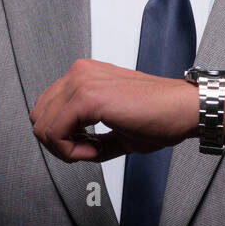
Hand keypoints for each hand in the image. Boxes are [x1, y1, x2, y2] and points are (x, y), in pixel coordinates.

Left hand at [30, 59, 197, 161]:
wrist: (186, 110)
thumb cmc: (160, 115)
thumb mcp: (114, 125)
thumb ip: (88, 134)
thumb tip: (71, 149)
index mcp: (84, 75)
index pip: (47, 109)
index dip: (63, 137)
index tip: (88, 147)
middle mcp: (78, 73)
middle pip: (39, 117)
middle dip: (59, 143)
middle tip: (86, 152)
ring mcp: (81, 82)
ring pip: (42, 127)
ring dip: (65, 149)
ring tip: (93, 151)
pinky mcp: (86, 98)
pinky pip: (55, 134)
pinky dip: (70, 152)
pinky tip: (93, 152)